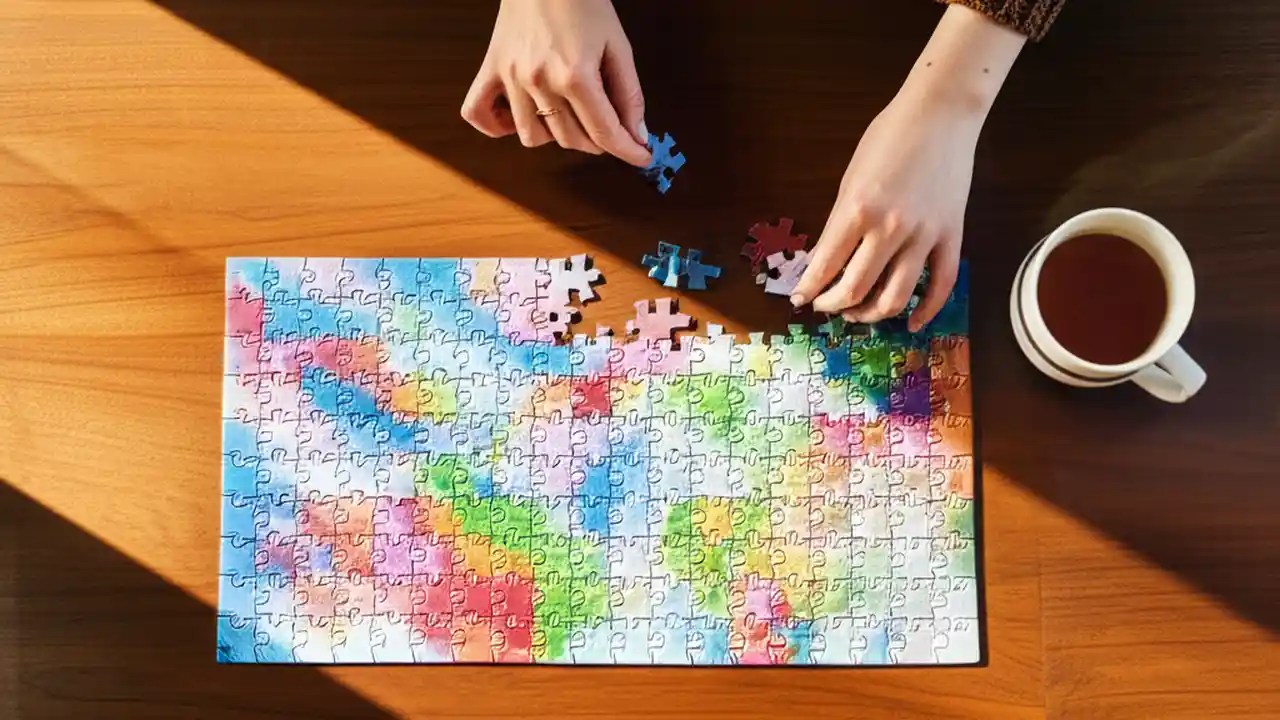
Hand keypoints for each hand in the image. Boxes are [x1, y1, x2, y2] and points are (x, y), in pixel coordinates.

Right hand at [461, 0, 650, 166]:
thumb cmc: (583, 2)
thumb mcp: (618, 44)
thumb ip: (629, 94)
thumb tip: (637, 136)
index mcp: (576, 75)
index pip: (605, 133)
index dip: (628, 151)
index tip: (641, 158)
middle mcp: (540, 81)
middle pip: (572, 140)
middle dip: (598, 141)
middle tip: (608, 126)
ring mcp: (511, 78)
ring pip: (533, 137)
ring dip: (557, 135)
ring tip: (569, 115)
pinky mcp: (491, 69)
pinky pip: (478, 113)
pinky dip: (497, 126)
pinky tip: (520, 118)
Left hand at [791, 89, 976, 331]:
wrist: (940, 114)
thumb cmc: (888, 138)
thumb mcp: (851, 178)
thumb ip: (841, 222)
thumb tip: (829, 260)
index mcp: (857, 210)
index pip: (825, 266)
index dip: (810, 289)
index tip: (801, 298)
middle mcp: (890, 229)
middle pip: (857, 289)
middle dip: (836, 305)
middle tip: (827, 306)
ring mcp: (924, 235)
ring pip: (896, 296)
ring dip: (872, 313)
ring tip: (859, 313)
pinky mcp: (952, 236)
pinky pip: (941, 285)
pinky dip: (927, 310)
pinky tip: (912, 322)